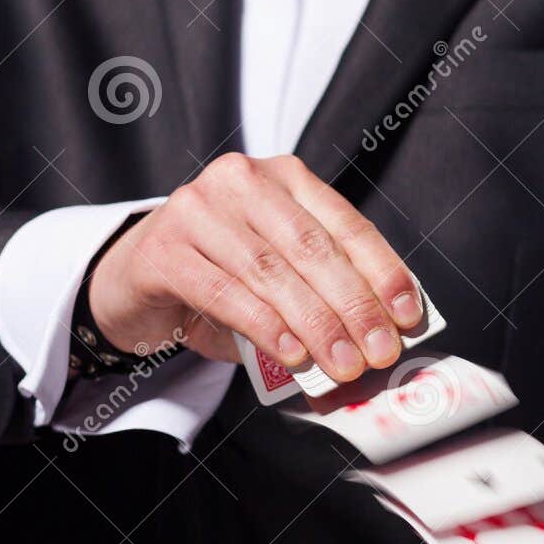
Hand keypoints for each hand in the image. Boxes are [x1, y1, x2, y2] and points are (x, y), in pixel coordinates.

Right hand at [87, 152, 422, 379]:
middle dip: (353, 306)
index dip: (382, 271)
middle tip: (378, 352)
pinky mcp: (164, 249)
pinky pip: (225, 293)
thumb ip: (320, 293)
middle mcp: (242, 181)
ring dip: (315, 325)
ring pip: (271, 273)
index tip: (408, 316)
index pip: (344, 224)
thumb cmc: (218, 278)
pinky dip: (264, 327)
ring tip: (341, 365)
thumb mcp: (276, 277)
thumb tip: (374, 338)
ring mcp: (198, 209)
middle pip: (311, 248)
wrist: (135, 280)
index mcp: (283, 178)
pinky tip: (291, 354)